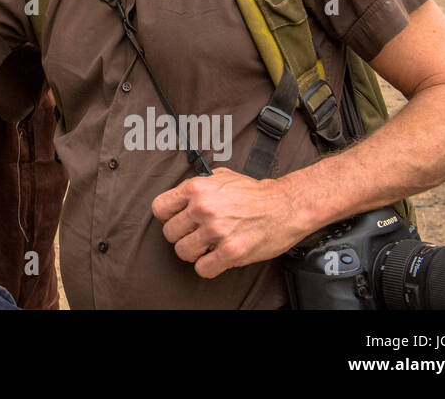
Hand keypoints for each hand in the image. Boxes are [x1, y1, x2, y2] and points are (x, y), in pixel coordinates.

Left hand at [151, 168, 308, 278]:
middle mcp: (203, 209)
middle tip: (195, 235)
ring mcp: (216, 231)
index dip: (167, 217)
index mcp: (196, 189)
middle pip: (170, 233)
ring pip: (183, 252)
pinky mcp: (230, 252)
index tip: (176, 220)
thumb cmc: (254, 193)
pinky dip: (208, 267)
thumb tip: (180, 196)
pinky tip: (216, 258)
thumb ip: (198, 185)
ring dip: (194, 253)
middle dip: (182, 236)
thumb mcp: (220, 176)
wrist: (285, 206)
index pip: (160, 208)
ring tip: (206, 247)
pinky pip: (203, 268)